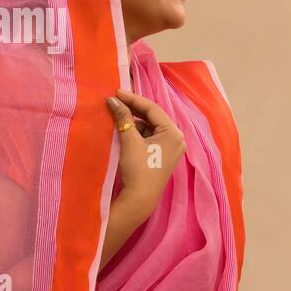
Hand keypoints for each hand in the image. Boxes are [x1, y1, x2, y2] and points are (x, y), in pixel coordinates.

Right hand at [105, 89, 186, 211]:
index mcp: (173, 133)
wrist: (140, 198)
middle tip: (115, 101)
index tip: (116, 92)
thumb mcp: (130, 141)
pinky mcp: (164, 155)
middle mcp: (177, 138)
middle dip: (134, 109)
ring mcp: (172, 148)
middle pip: (153, 117)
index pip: (152, 108)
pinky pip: (151, 137)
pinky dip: (138, 132)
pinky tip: (124, 129)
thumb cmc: (138, 169)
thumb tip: (113, 100)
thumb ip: (123, 118)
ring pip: (151, 127)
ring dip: (135, 121)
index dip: (133, 99)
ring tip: (117, 114)